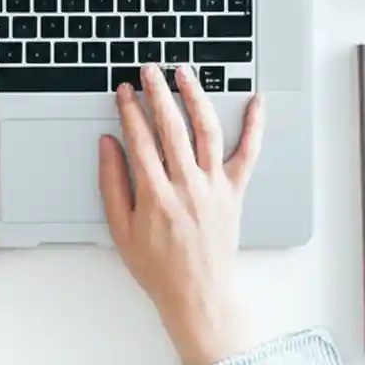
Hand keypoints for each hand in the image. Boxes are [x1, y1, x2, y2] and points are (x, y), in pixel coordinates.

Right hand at [99, 64, 264, 364]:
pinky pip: (249, 153)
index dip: (130, 110)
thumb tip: (108, 144)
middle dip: (159, 93)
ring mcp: (215, 187)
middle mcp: (187, 186)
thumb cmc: (157, 268)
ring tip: (185, 73)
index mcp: (155, 196)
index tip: (124, 90)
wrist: (198, 295)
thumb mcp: (120, 230)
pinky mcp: (235, 192)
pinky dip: (254, 126)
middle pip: (172, 127)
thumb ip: (112, 184)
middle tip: (150, 70)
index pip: (140, 139)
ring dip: (196, 97)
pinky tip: (255, 102)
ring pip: (207, 131)